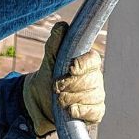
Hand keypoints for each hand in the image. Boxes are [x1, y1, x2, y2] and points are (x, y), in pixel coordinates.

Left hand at [22, 22, 105, 137]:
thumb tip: (62, 26)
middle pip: (91, 81)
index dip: (83, 64)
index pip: (93, 60)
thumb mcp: (49, 59)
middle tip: (56, 87)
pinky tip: (71, 111)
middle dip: (71, 85)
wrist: (41, 101)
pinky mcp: (95, 112)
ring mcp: (97, 95)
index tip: (70, 68)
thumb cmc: (49, 76)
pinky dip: (82, 112)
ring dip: (72, 99)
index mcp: (87, 62)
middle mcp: (95, 78)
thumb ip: (55, 43)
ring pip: (92, 97)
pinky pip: (95, 112)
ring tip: (59, 100)